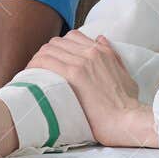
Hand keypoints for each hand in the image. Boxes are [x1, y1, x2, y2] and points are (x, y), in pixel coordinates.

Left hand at [28, 31, 152, 147]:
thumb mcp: (125, 74)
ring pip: (49, 49)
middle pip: (57, 42)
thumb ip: (112, 56)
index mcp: (102, 51)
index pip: (72, 37)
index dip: (59, 48)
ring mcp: (82, 62)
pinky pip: (46, 62)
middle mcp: (91, 52)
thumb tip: (101, 39)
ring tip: (32, 74)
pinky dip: (35, 67)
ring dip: (37, 60)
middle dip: (46, 53)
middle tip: (39, 69)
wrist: (128, 120)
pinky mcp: (74, 75)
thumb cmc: (127, 104)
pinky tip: (30, 77)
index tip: (53, 60)